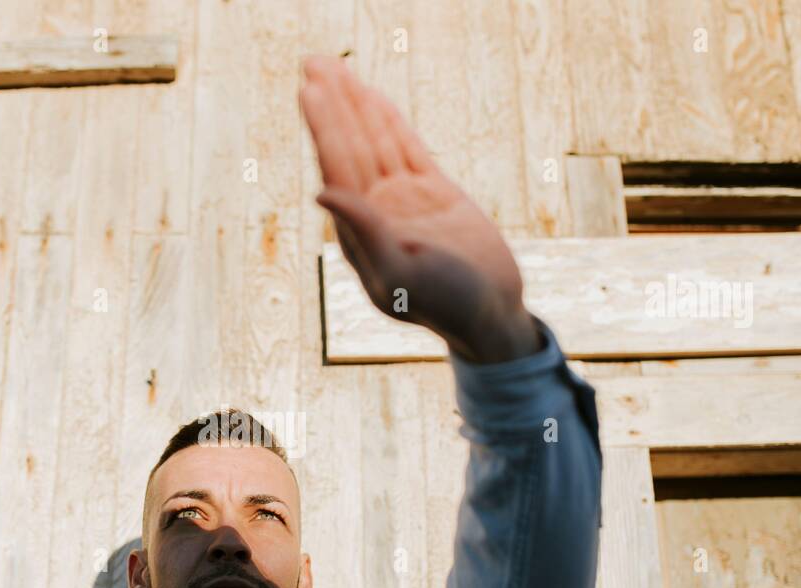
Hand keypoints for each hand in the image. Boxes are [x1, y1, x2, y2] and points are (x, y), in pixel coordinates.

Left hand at [299, 55, 540, 362]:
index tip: (308, 87)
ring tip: (333, 68)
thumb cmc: (445, 305)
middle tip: (312, 60)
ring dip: (355, 105)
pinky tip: (372, 98)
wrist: (492, 314)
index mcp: (360, 230)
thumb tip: (322, 193)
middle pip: (350, 145)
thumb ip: (365, 232)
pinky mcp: (436, 195)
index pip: (338, 166)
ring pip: (376, 141)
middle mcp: (376, 212)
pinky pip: (407, 149)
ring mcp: (405, 201)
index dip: (324, 124)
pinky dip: (389, 122)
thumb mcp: (401, 273)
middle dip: (332, 103)